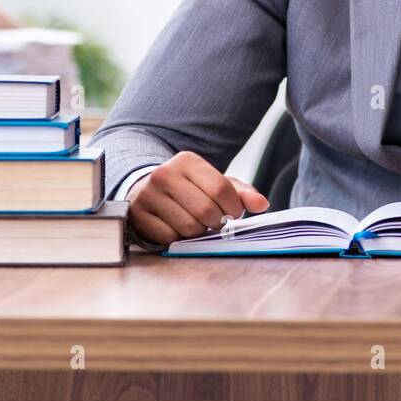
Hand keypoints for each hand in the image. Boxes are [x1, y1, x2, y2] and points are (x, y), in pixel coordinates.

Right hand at [126, 151, 269, 245]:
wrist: (147, 190)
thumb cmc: (188, 188)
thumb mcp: (213, 183)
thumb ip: (240, 192)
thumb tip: (262, 204)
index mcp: (186, 160)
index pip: (221, 189)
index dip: (233, 207)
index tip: (232, 212)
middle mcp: (164, 174)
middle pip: (206, 210)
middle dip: (217, 222)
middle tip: (215, 221)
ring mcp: (148, 195)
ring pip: (188, 227)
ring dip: (199, 232)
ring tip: (196, 223)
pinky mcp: (139, 216)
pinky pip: (170, 238)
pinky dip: (179, 239)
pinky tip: (178, 228)